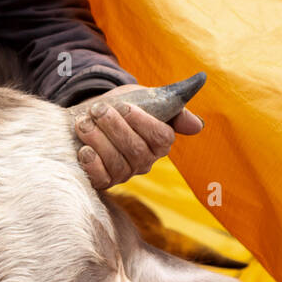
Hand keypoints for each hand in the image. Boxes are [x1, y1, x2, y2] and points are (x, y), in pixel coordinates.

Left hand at [73, 84, 202, 189]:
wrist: (87, 116)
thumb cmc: (119, 107)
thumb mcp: (145, 98)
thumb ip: (173, 106)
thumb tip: (198, 126)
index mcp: (159, 141)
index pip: (161, 137)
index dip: (142, 122)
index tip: (123, 106)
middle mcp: (144, 161)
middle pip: (137, 150)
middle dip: (115, 127)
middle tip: (98, 110)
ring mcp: (123, 173)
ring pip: (117, 162)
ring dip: (98, 140)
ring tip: (83, 123)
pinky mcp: (103, 182)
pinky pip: (102, 179)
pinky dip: (92, 164)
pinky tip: (83, 150)